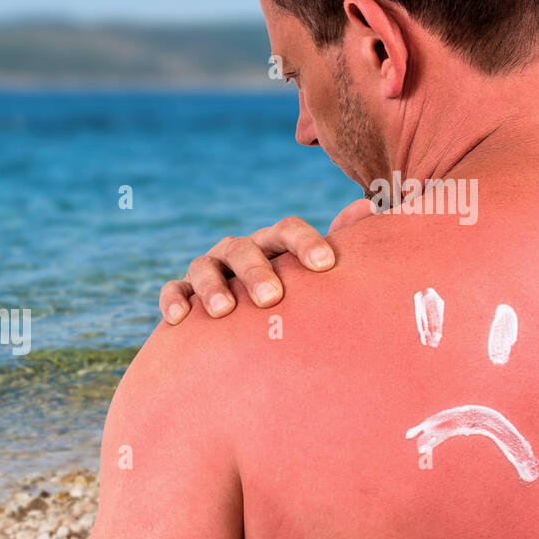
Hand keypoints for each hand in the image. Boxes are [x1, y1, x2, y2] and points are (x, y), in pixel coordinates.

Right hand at [158, 198, 370, 322]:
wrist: (249, 330)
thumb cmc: (293, 299)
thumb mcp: (315, 275)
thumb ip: (341, 243)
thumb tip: (366, 208)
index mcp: (273, 244)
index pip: (287, 231)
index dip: (305, 243)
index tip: (324, 266)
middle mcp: (239, 252)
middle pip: (244, 250)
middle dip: (256, 272)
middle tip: (272, 299)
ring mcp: (208, 271)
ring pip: (204, 267)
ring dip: (213, 286)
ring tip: (225, 311)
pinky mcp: (184, 295)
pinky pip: (173, 291)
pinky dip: (175, 301)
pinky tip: (181, 318)